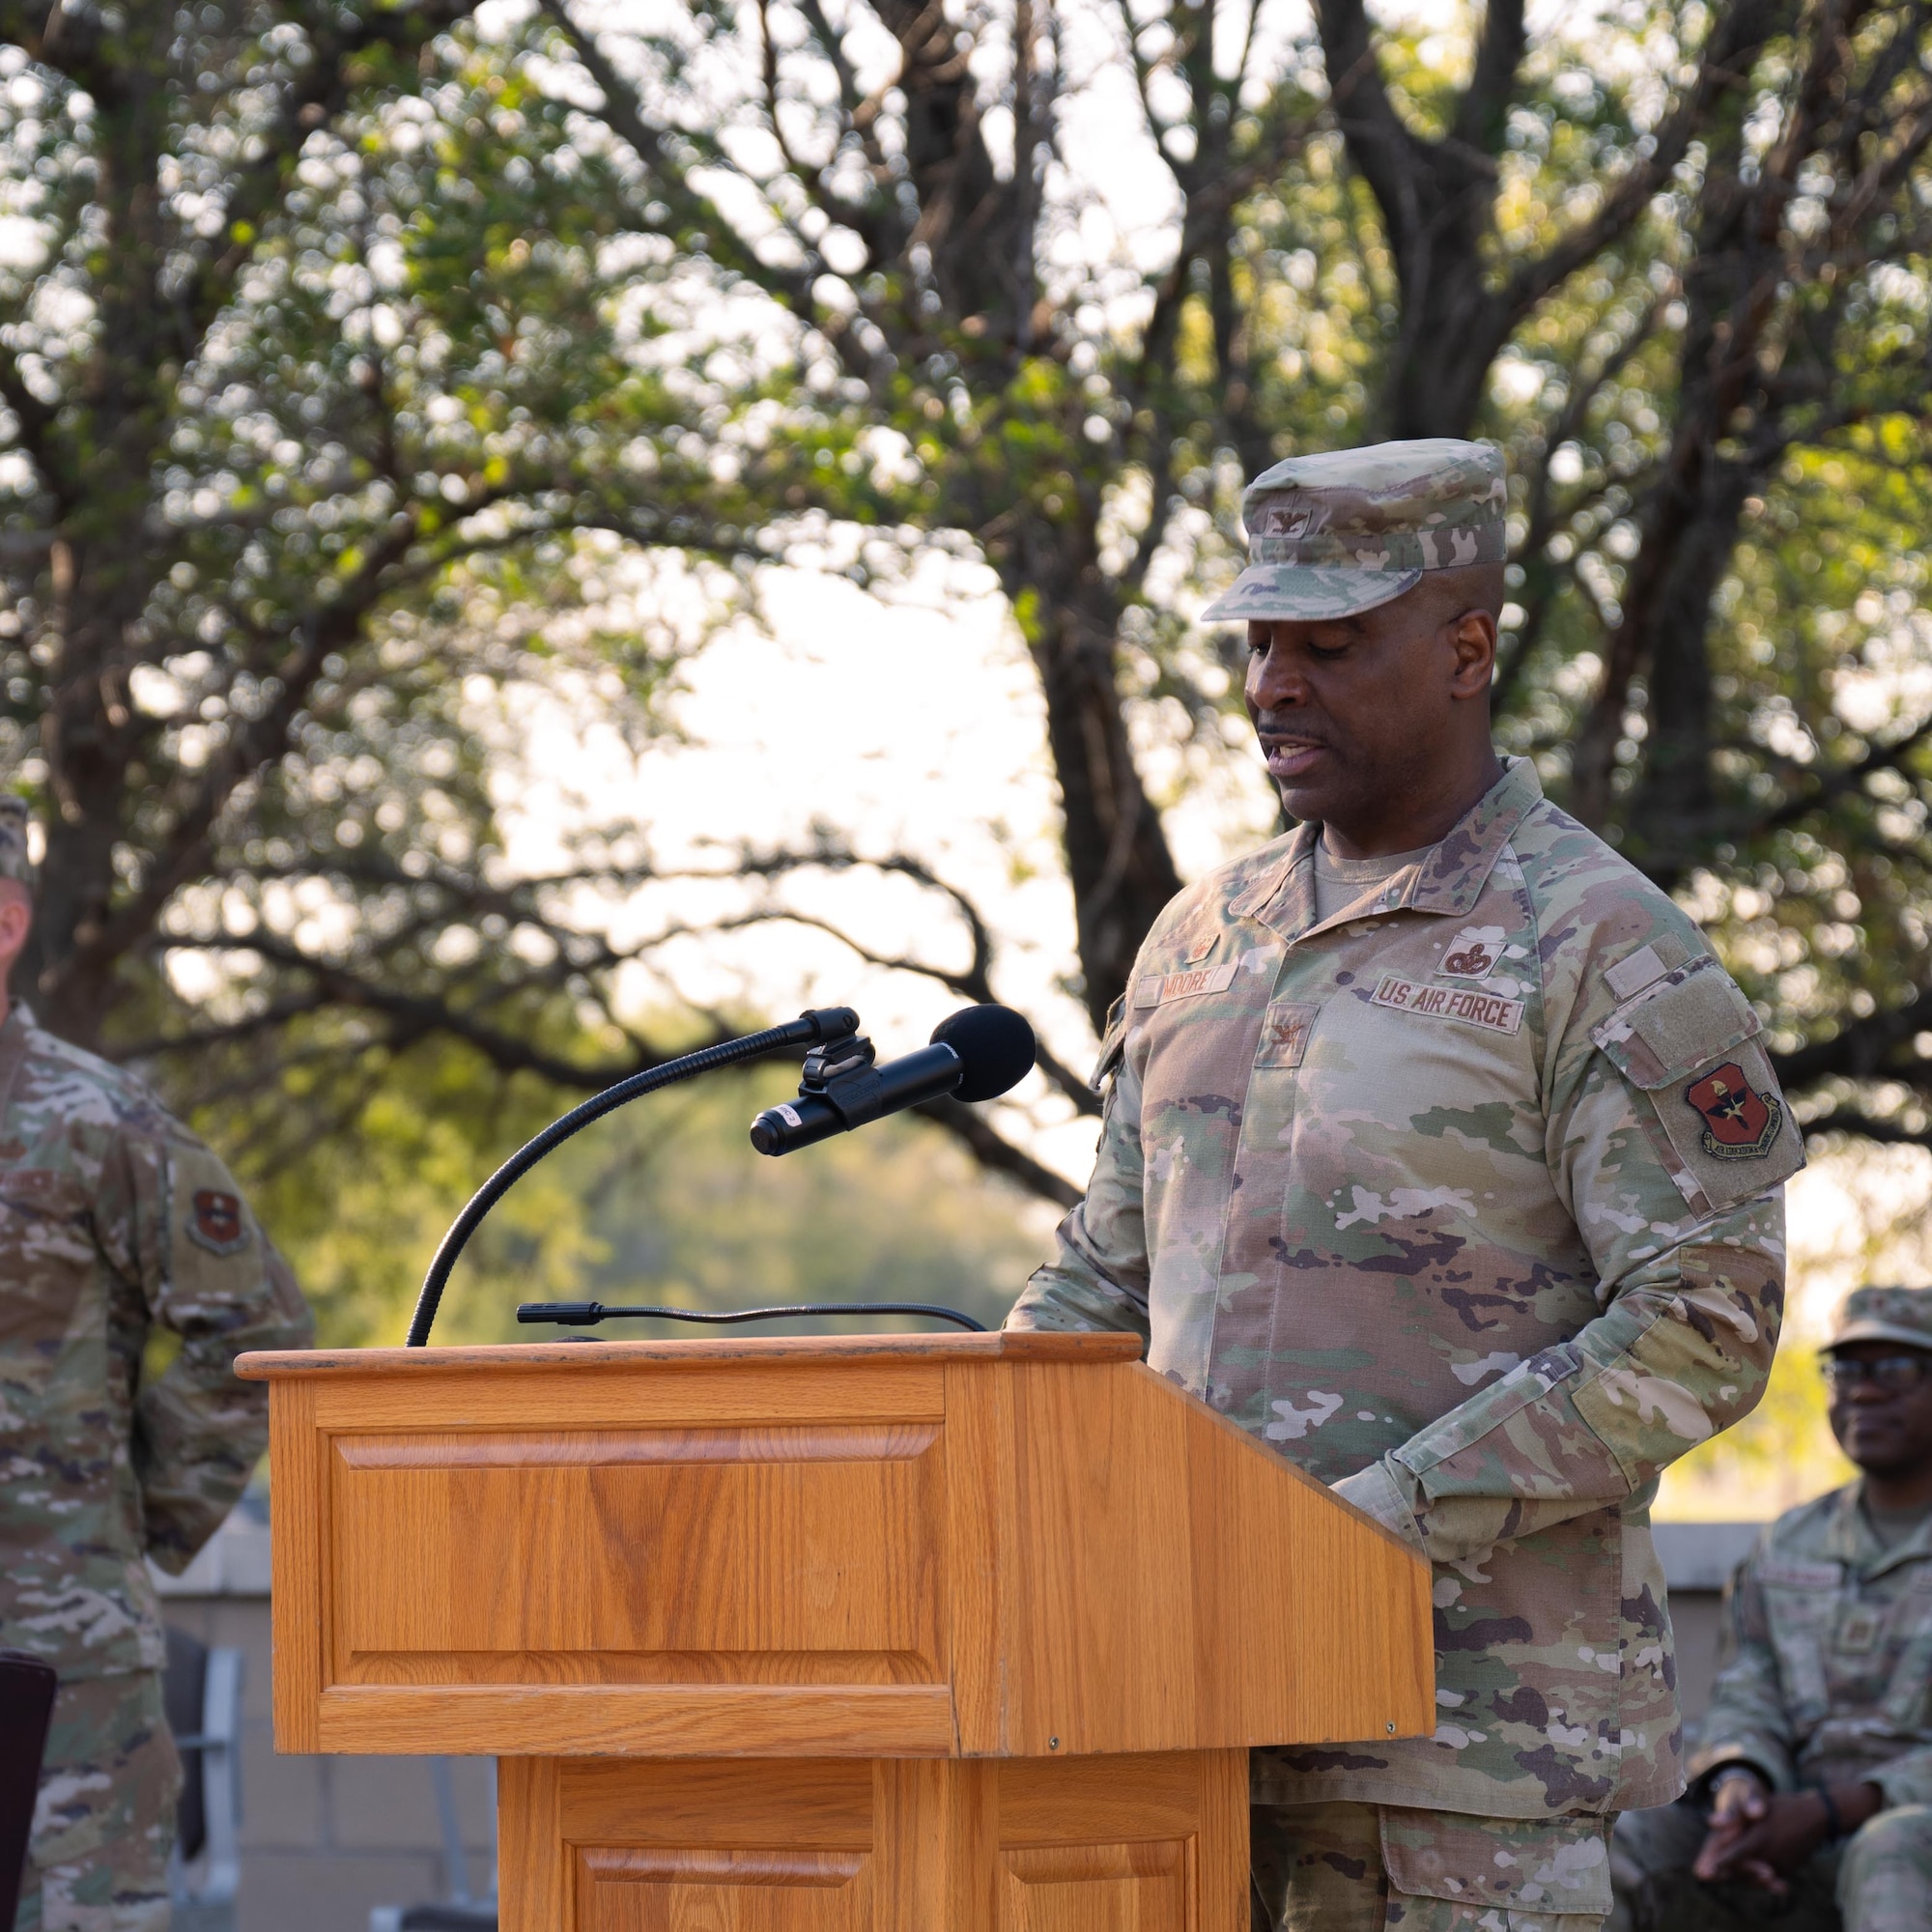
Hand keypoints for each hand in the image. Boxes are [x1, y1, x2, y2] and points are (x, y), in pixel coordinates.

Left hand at [1693, 1773, 1882, 1893]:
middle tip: (1703, 1874)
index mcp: (1762, 1837)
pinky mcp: (1788, 1870)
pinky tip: (1742, 1873)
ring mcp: (1781, 1865)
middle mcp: (1772, 1855)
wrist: (1817, 1816)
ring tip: (1719, 1872)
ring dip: (1737, 1875)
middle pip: (1742, 1869)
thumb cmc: (1782, 1805)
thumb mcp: (1758, 1800)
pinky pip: (1768, 1878)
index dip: (1719, 1863)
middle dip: (1723, 1871)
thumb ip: (1735, 1813)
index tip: (1702, 1871)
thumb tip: (1710, 1822)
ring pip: (1754, 1876)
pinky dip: (1754, 1877)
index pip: (1736, 1855)